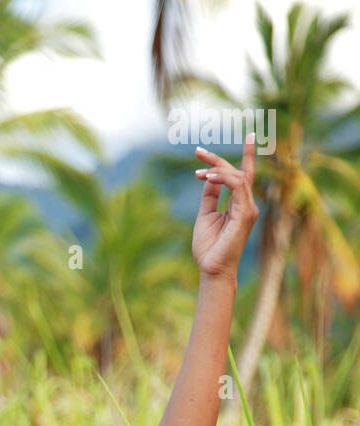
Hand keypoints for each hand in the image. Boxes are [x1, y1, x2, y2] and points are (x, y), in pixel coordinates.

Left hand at [192, 133, 258, 282]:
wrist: (211, 269)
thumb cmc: (208, 247)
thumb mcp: (205, 215)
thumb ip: (210, 195)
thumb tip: (210, 176)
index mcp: (239, 204)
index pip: (244, 175)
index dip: (247, 154)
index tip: (248, 136)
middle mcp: (247, 204)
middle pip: (238, 172)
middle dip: (218, 160)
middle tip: (198, 152)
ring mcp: (249, 209)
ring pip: (239, 177)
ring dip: (219, 169)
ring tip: (200, 170)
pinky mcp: (246, 214)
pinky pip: (238, 187)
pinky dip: (224, 179)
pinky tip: (209, 177)